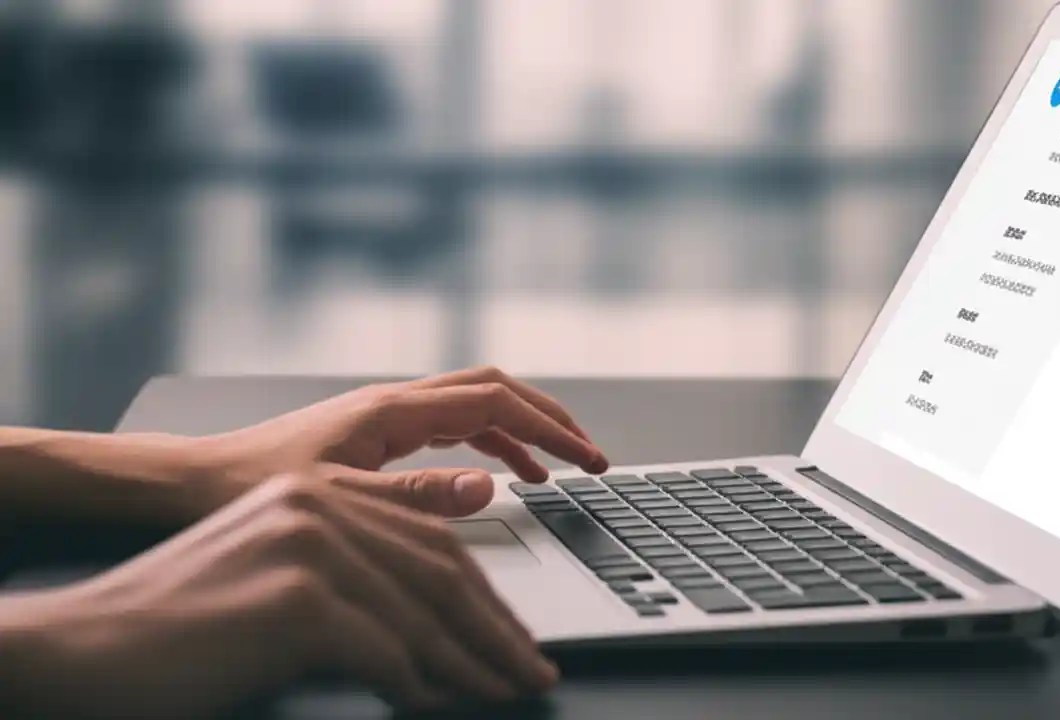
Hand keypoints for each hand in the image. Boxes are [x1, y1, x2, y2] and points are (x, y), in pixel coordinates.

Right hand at [0, 474, 557, 717]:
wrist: (89, 648)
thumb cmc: (184, 626)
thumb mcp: (280, 578)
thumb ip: (358, 571)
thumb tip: (440, 609)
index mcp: (318, 493)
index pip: (428, 540)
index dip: (481, 593)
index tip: (513, 635)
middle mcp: (319, 506)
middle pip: (440, 569)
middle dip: (495, 627)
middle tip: (531, 669)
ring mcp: (309, 547)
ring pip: (424, 611)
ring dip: (475, 663)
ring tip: (507, 692)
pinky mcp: (296, 600)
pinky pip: (386, 651)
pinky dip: (420, 683)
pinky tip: (439, 703)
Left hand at [198, 366, 608, 516]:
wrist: (196, 478)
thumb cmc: (251, 488)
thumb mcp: (339, 502)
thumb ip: (417, 496)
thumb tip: (491, 486)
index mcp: (392, 410)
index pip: (493, 401)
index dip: (547, 427)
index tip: (586, 457)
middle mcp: (396, 402)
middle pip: (495, 389)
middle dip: (549, 419)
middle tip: (590, 455)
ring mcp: (390, 414)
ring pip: (478, 405)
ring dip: (524, 430)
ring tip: (560, 468)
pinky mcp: (381, 432)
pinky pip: (455, 427)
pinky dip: (492, 444)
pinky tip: (504, 474)